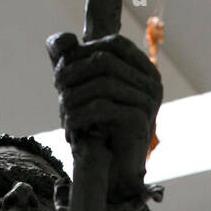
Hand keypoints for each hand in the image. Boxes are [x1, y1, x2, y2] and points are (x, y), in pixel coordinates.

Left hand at [47, 32, 161, 201]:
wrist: (114, 171)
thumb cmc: (100, 127)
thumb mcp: (85, 88)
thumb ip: (72, 61)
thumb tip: (61, 40)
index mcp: (145, 69)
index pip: (114, 43)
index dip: (84, 51)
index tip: (63, 70)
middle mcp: (152, 82)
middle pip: (105, 61)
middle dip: (74, 73)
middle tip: (58, 90)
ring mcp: (149, 102)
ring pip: (102, 83)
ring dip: (74, 96)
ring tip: (63, 113)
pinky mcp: (139, 121)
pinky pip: (102, 107)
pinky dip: (79, 115)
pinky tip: (69, 127)